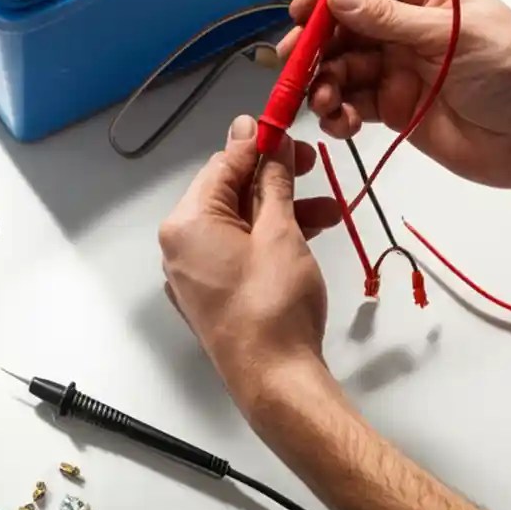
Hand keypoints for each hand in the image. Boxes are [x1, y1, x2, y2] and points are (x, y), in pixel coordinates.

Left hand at [159, 116, 340, 404]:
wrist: (275, 380)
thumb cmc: (274, 304)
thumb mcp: (281, 231)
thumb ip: (274, 182)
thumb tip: (270, 142)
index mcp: (186, 224)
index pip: (222, 164)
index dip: (259, 142)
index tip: (289, 128)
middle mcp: (180, 247)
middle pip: (228, 193)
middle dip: (274, 177)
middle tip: (313, 165)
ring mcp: (194, 275)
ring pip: (239, 223)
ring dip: (281, 209)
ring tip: (330, 208)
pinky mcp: (213, 296)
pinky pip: (238, 251)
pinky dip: (270, 238)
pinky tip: (310, 235)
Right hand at [280, 0, 510, 187]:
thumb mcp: (452, 36)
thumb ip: (389, 19)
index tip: (301, 11)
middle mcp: (406, 24)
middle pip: (343, 23)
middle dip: (315, 42)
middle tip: (292, 63)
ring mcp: (398, 66)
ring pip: (341, 65)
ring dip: (324, 81)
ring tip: (325, 101)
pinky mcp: (394, 106)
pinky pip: (352, 102)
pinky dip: (338, 112)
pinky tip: (341, 122)